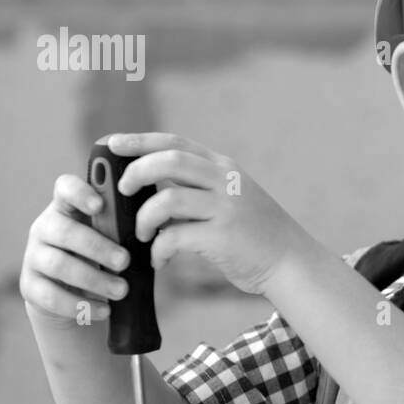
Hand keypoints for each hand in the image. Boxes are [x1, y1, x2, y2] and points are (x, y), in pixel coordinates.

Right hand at [20, 173, 131, 323]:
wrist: (76, 294)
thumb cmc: (104, 257)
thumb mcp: (114, 238)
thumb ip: (127, 227)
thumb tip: (155, 224)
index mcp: (68, 208)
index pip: (65, 188)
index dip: (80, 192)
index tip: (100, 205)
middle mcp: (45, 227)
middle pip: (63, 231)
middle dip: (96, 247)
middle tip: (125, 261)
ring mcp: (34, 257)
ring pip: (58, 265)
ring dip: (93, 279)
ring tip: (121, 290)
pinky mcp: (30, 286)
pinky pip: (50, 296)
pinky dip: (80, 305)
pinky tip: (103, 310)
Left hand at [108, 132, 308, 294]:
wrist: (291, 262)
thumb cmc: (255, 234)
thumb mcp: (232, 198)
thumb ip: (200, 188)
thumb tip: (148, 189)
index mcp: (224, 168)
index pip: (175, 143)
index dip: (139, 141)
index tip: (111, 143)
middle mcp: (226, 182)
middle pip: (168, 160)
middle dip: (135, 172)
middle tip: (122, 191)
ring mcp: (226, 208)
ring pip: (166, 199)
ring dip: (143, 218)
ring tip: (141, 235)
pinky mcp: (223, 238)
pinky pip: (174, 237)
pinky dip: (158, 250)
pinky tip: (159, 260)